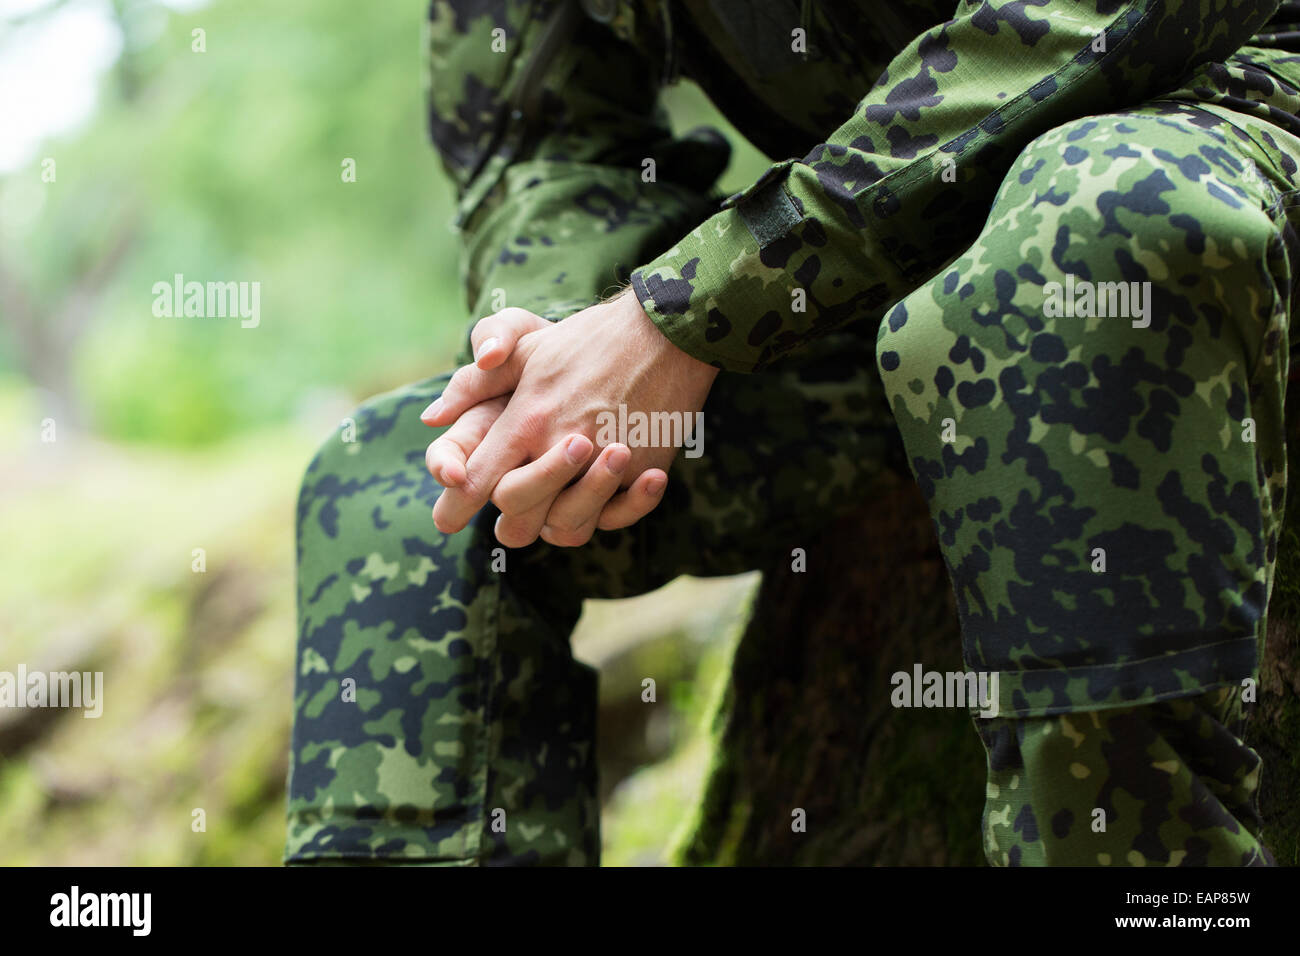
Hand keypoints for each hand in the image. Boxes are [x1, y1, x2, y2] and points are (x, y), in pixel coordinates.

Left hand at [421, 292, 717, 546]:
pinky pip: (616, 515)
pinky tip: (607, 496)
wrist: (664, 331)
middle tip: (508, 516)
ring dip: (557, 522)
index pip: (477, 481)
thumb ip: (474, 385)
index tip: (446, 520)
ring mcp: (604, 462)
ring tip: (557, 505)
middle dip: (506, 522)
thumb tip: (431, 418)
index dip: (455, 506)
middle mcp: (561, 446)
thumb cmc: (588, 339)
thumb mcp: (525, 348)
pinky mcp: (642, 468)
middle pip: (516, 515)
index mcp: (526, 419)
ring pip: (566, 526)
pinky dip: (608, 514)